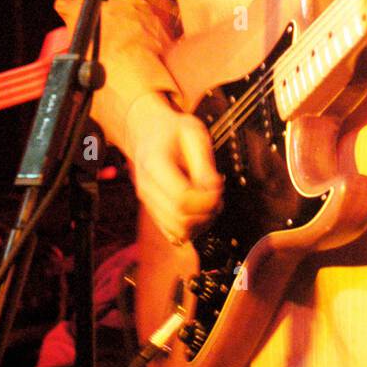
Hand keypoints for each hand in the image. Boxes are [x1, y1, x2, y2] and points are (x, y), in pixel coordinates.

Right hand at [123, 90, 222, 245]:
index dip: (207, 199)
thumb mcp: (193, 133)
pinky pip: (172, 234)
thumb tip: (214, 190)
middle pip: (180, 220)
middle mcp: (147, 188)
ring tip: (211, 204)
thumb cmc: (172, 131)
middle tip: (218, 196)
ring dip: (201, 224)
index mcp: (154, 165)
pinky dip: (191, 229)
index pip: (182, 198)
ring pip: (177, 232)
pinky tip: (200, 212)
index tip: (219, 187)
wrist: (147, 133)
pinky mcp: (153, 212)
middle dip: (207, 213)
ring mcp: (148, 203)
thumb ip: (204, 163)